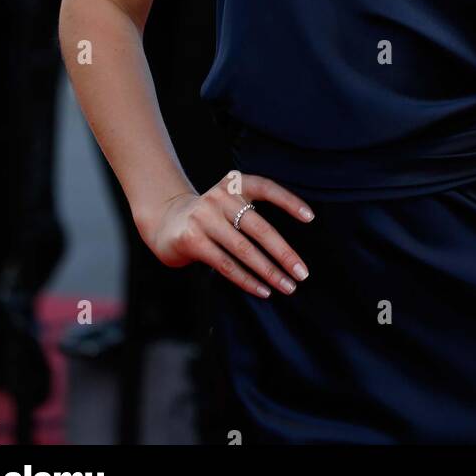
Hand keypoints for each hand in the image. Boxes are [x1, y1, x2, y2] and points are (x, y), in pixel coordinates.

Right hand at [135, 172, 314, 298]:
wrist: (165, 221)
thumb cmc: (210, 217)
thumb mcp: (230, 205)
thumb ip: (252, 214)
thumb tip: (290, 249)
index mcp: (234, 185)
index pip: (266, 188)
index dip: (289, 201)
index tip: (310, 218)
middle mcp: (220, 197)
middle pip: (259, 227)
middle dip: (283, 252)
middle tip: (302, 272)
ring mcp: (204, 218)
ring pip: (244, 250)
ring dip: (269, 271)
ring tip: (287, 286)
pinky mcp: (192, 239)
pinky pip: (225, 264)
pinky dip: (247, 280)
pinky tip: (263, 290)